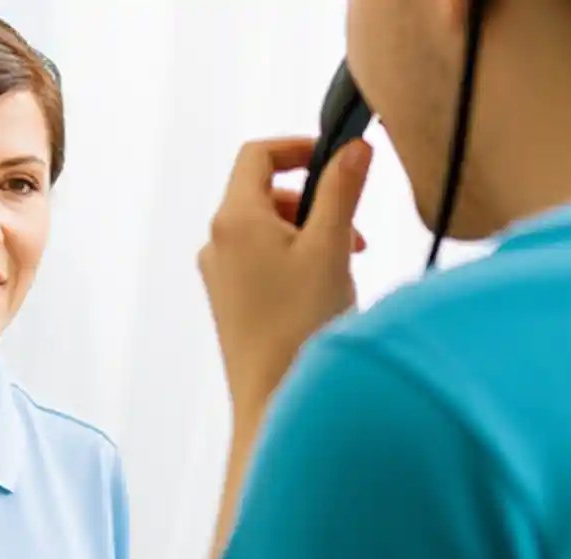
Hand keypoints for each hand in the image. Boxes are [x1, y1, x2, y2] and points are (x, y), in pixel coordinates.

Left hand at [198, 135, 372, 403]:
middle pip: (262, 192)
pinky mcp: (228, 302)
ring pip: (265, 229)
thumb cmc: (300, 327)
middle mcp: (217, 243)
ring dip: (308, 231)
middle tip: (352, 229)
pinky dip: (293, 258)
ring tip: (344, 262)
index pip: (256, 155)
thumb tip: (353, 147)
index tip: (336, 158)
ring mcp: (219, 274)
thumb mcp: (331, 248)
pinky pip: (259, 261)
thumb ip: (342, 190)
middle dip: (312, 199)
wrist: (273, 399)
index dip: (297, 147)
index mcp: (234, 220)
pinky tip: (323, 288)